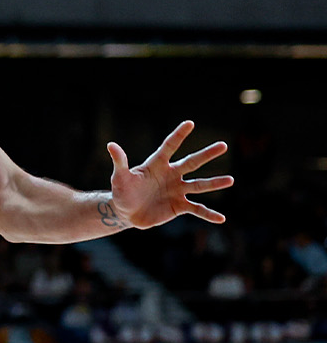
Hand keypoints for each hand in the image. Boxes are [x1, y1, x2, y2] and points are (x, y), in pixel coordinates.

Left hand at [108, 121, 232, 227]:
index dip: (178, 135)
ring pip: (199, 185)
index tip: (190, 123)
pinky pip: (197, 209)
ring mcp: (177, 190)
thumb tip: (111, 145)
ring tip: (230, 180)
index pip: (169, 147)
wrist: (126, 212)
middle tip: (223, 145)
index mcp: (157, 164)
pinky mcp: (179, 206)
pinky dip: (208, 214)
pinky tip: (222, 219)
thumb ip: (119, 162)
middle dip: (207, 154)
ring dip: (214, 183)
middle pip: (191, 162)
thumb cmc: (122, 191)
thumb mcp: (119, 177)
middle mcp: (171, 175)